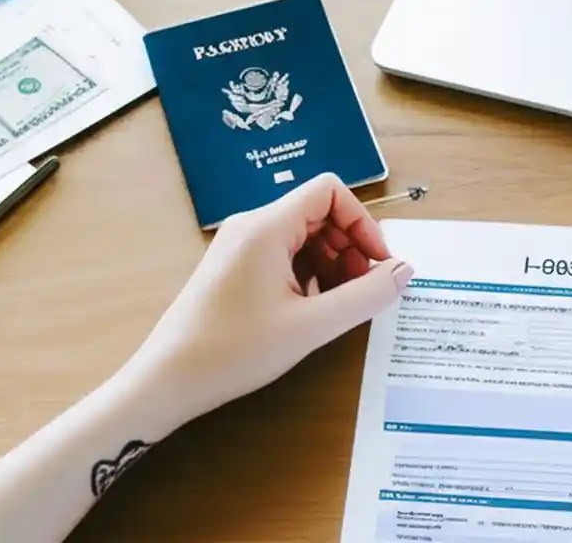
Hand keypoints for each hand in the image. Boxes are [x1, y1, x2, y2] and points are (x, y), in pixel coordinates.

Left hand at [122, 174, 412, 425]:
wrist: (167, 381)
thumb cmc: (234, 351)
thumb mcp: (312, 326)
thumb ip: (365, 296)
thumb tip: (404, 270)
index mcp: (268, 227)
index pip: (330, 191)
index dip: (363, 222)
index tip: (377, 264)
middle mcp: (252, 226)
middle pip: (320, 212)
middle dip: (352, 246)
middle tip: (364, 290)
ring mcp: (241, 246)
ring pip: (305, 235)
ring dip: (333, 262)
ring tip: (339, 304)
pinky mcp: (235, 267)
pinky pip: (286, 254)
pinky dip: (309, 274)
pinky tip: (311, 310)